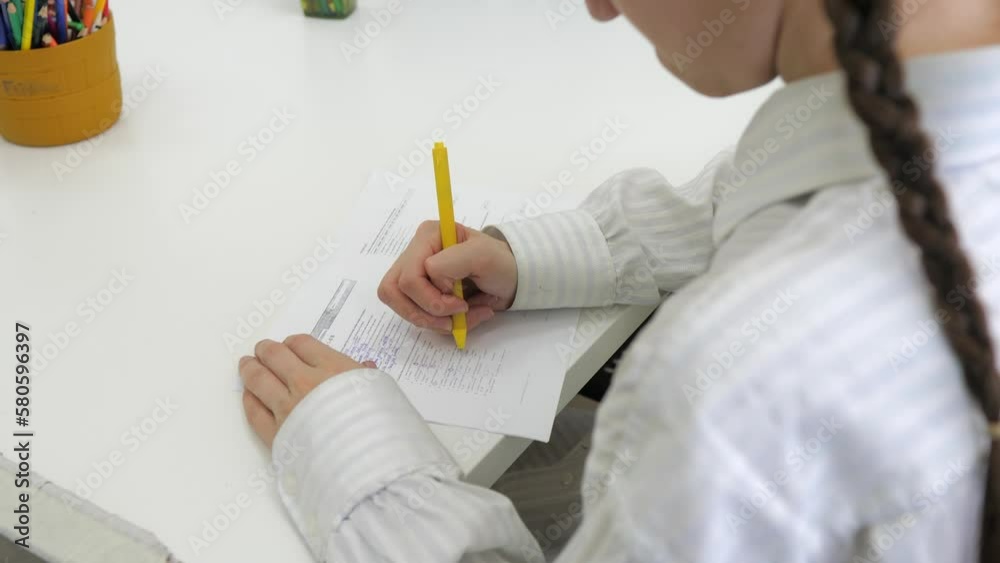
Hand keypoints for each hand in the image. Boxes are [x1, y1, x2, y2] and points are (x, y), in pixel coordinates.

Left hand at [239, 335, 374, 447]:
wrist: (368, 463)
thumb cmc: (381, 426)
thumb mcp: (381, 391)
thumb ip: (365, 376)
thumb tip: (364, 366)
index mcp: (332, 367)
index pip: (302, 344)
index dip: (293, 343)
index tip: (290, 345)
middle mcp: (305, 383)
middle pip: (275, 356)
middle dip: (266, 350)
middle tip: (262, 350)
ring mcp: (287, 408)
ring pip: (259, 380)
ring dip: (250, 369)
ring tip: (247, 365)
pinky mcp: (277, 434)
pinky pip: (255, 412)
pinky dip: (250, 400)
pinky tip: (249, 395)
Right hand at [378, 220, 516, 332]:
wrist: (511, 279)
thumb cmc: (499, 263)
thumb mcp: (483, 254)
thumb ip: (452, 262)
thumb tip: (432, 280)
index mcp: (427, 237)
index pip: (408, 277)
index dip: (432, 298)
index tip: (462, 301)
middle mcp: (415, 253)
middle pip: (395, 293)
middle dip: (427, 313)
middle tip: (456, 316)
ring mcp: (415, 274)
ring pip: (401, 307)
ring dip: (433, 322)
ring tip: (461, 319)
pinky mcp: (419, 293)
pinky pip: (416, 316)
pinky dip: (440, 325)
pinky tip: (463, 318)